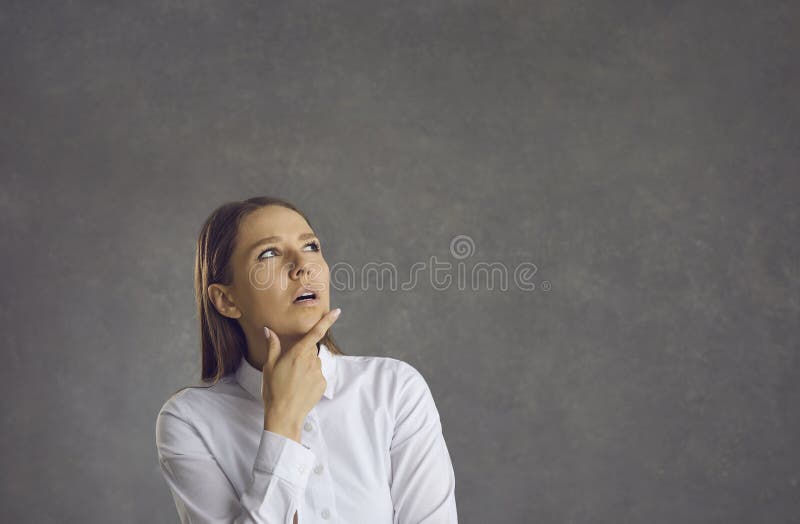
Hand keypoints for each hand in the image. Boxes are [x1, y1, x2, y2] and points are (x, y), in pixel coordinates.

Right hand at [261, 308, 341, 440]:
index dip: (327, 321)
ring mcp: (319, 373)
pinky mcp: (323, 384)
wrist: (284, 415)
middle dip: (303, 354)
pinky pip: (318, 375)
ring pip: (314, 363)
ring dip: (307, 367)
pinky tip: (300, 388)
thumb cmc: (273, 390)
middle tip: (289, 368)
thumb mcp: (269, 367)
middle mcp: (311, 361)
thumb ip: (273, 346)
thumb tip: (269, 330)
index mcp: (298, 354)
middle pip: (311, 350)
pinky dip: (311, 378)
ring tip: (293, 381)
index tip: (337, 312)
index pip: (316, 333)